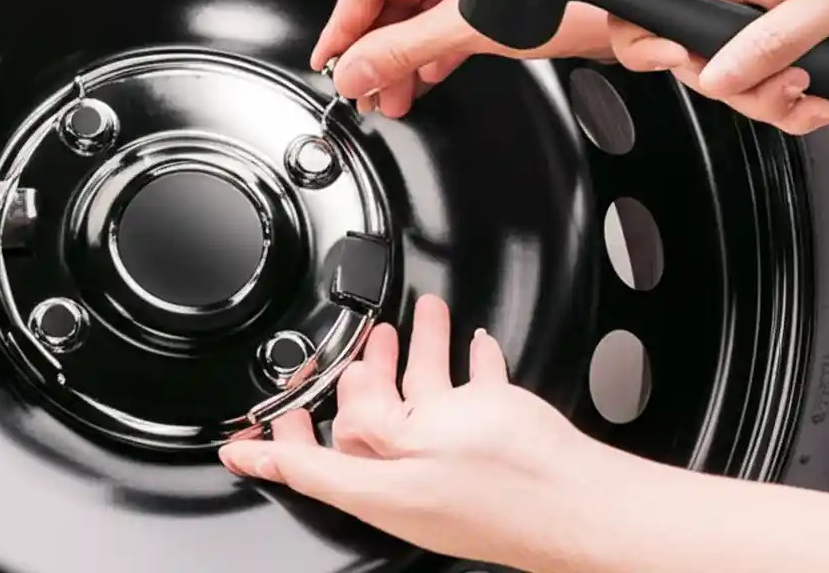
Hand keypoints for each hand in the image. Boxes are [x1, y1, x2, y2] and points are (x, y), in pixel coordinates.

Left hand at [218, 295, 614, 571]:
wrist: (589, 505)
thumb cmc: (516, 482)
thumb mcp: (425, 435)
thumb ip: (377, 420)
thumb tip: (350, 409)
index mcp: (382, 488)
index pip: (307, 469)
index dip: (268, 453)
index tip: (238, 447)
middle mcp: (412, 485)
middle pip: (366, 427)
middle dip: (353, 380)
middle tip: (341, 356)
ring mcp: (452, 473)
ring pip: (420, 405)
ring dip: (413, 359)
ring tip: (414, 322)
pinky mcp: (490, 460)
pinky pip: (467, 408)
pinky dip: (465, 374)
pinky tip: (475, 351)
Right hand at [310, 0, 647, 117]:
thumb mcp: (464, 29)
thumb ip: (401, 53)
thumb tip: (358, 71)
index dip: (343, 29)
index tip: (330, 62)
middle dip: (377, 51)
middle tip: (363, 89)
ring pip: (417, 10)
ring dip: (404, 56)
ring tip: (393, 94)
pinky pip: (444, 13)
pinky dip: (432, 47)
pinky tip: (425, 77)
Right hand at [608, 0, 828, 134]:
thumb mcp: (824, 7)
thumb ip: (763, 45)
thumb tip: (714, 78)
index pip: (652, 3)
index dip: (652, 43)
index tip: (683, 66)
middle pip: (689, 52)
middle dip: (733, 88)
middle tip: (779, 89)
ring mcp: (752, 6)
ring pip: (724, 71)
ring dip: (763, 99)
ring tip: (807, 98)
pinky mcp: (775, 26)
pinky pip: (754, 72)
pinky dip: (780, 96)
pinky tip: (812, 98)